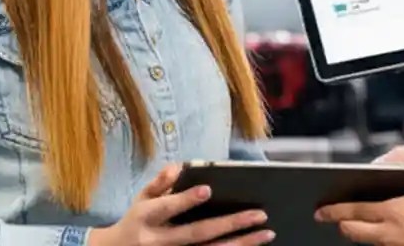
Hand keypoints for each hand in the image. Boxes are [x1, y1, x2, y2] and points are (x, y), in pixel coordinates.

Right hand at [88, 164, 273, 245]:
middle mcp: (160, 241)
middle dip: (230, 224)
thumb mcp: (140, 199)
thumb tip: (178, 167)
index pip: (167, 208)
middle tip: (259, 214)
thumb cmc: (137, 221)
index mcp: (147, 219)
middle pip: (198, 234)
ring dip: (241, 244)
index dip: (186, 200)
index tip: (208, 189)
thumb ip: (159, 183)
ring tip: (266, 233)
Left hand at [314, 177, 403, 245]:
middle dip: (344, 226)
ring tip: (370, 228)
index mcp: (395, 211)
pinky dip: (388, 244)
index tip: (324, 211)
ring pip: (373, 243)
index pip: (355, 211)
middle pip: (355, 232)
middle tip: (339, 222)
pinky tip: (397, 238)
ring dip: (368, 237)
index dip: (336, 211)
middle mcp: (391, 233)